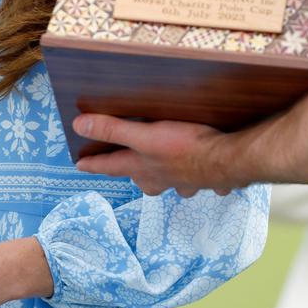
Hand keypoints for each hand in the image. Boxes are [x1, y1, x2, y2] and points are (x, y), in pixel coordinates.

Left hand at [73, 115, 235, 195]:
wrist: (228, 161)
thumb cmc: (186, 147)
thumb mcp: (145, 135)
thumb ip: (114, 129)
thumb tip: (79, 125)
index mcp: (143, 167)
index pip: (111, 166)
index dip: (94, 163)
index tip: (79, 165)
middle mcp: (161, 178)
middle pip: (140, 179)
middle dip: (132, 173)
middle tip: (125, 166)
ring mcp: (184, 181)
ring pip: (168, 181)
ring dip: (163, 176)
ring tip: (162, 169)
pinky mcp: (206, 178)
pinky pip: (198, 179)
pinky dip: (197, 175)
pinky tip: (203, 171)